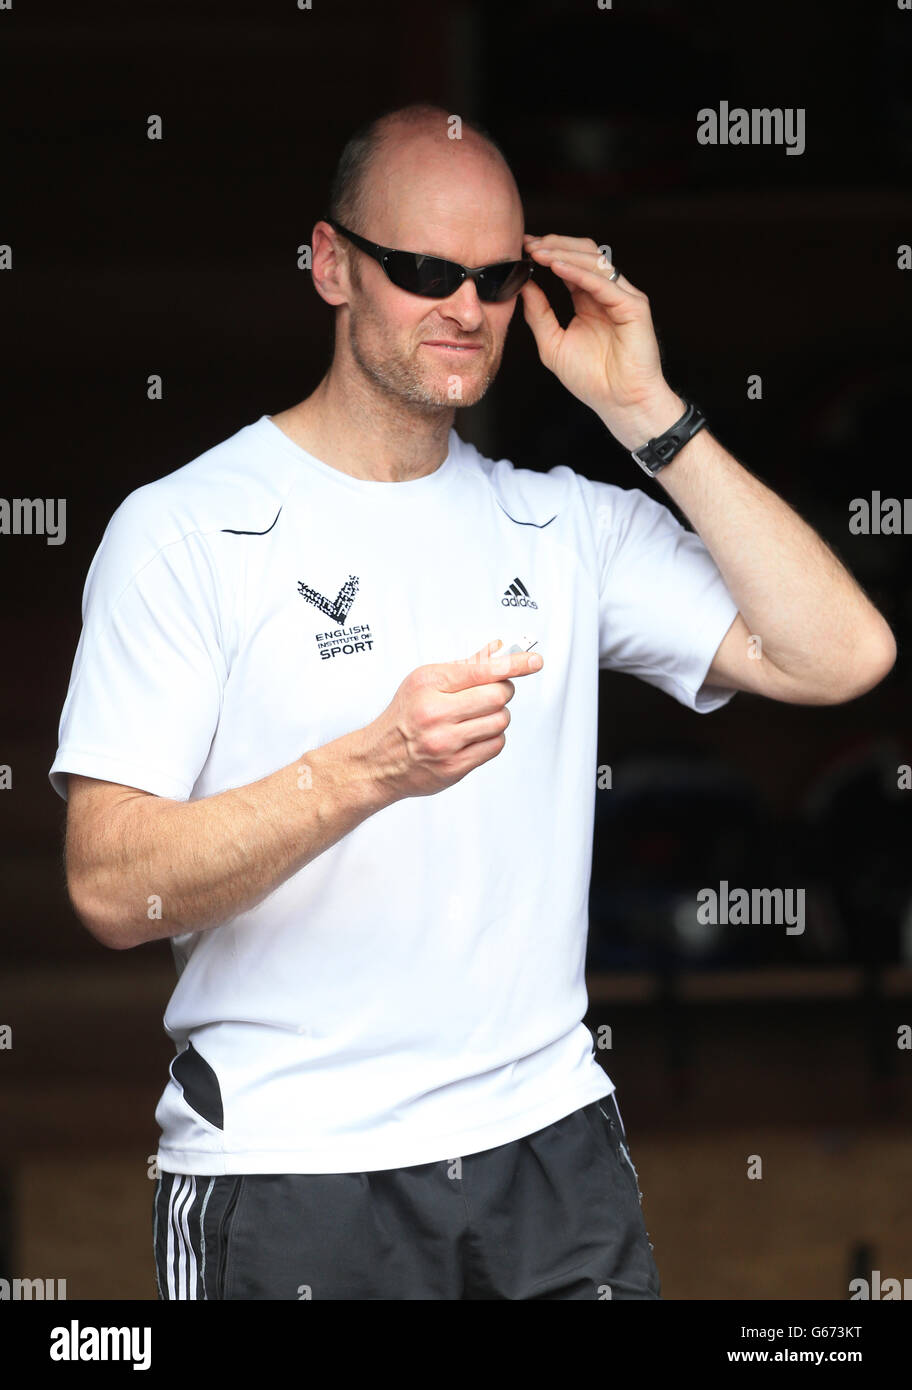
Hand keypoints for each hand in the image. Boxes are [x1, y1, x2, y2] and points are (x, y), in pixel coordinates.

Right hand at [364, 639, 542, 799]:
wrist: (378, 761)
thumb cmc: (403, 718)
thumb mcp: (424, 682)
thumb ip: (464, 666)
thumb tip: (498, 650)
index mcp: (428, 685)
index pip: (483, 670)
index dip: (514, 664)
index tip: (534, 660)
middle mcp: (435, 713)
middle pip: (498, 695)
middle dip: (503, 692)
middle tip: (494, 693)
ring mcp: (445, 742)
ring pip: (500, 721)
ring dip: (498, 716)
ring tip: (478, 717)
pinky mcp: (455, 766)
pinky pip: (495, 745)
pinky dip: (492, 737)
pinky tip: (475, 735)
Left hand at [520, 233, 683, 449]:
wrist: (619, 403)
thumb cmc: (591, 379)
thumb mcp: (553, 343)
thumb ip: (539, 314)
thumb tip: (522, 285)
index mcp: (588, 300)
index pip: (569, 264)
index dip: (547, 252)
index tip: (522, 247)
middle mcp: (607, 293)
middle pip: (583, 253)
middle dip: (554, 245)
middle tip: (528, 244)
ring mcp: (622, 297)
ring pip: (594, 261)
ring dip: (563, 253)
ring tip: (538, 252)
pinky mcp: (634, 306)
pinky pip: (604, 283)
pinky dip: (579, 273)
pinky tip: (557, 267)